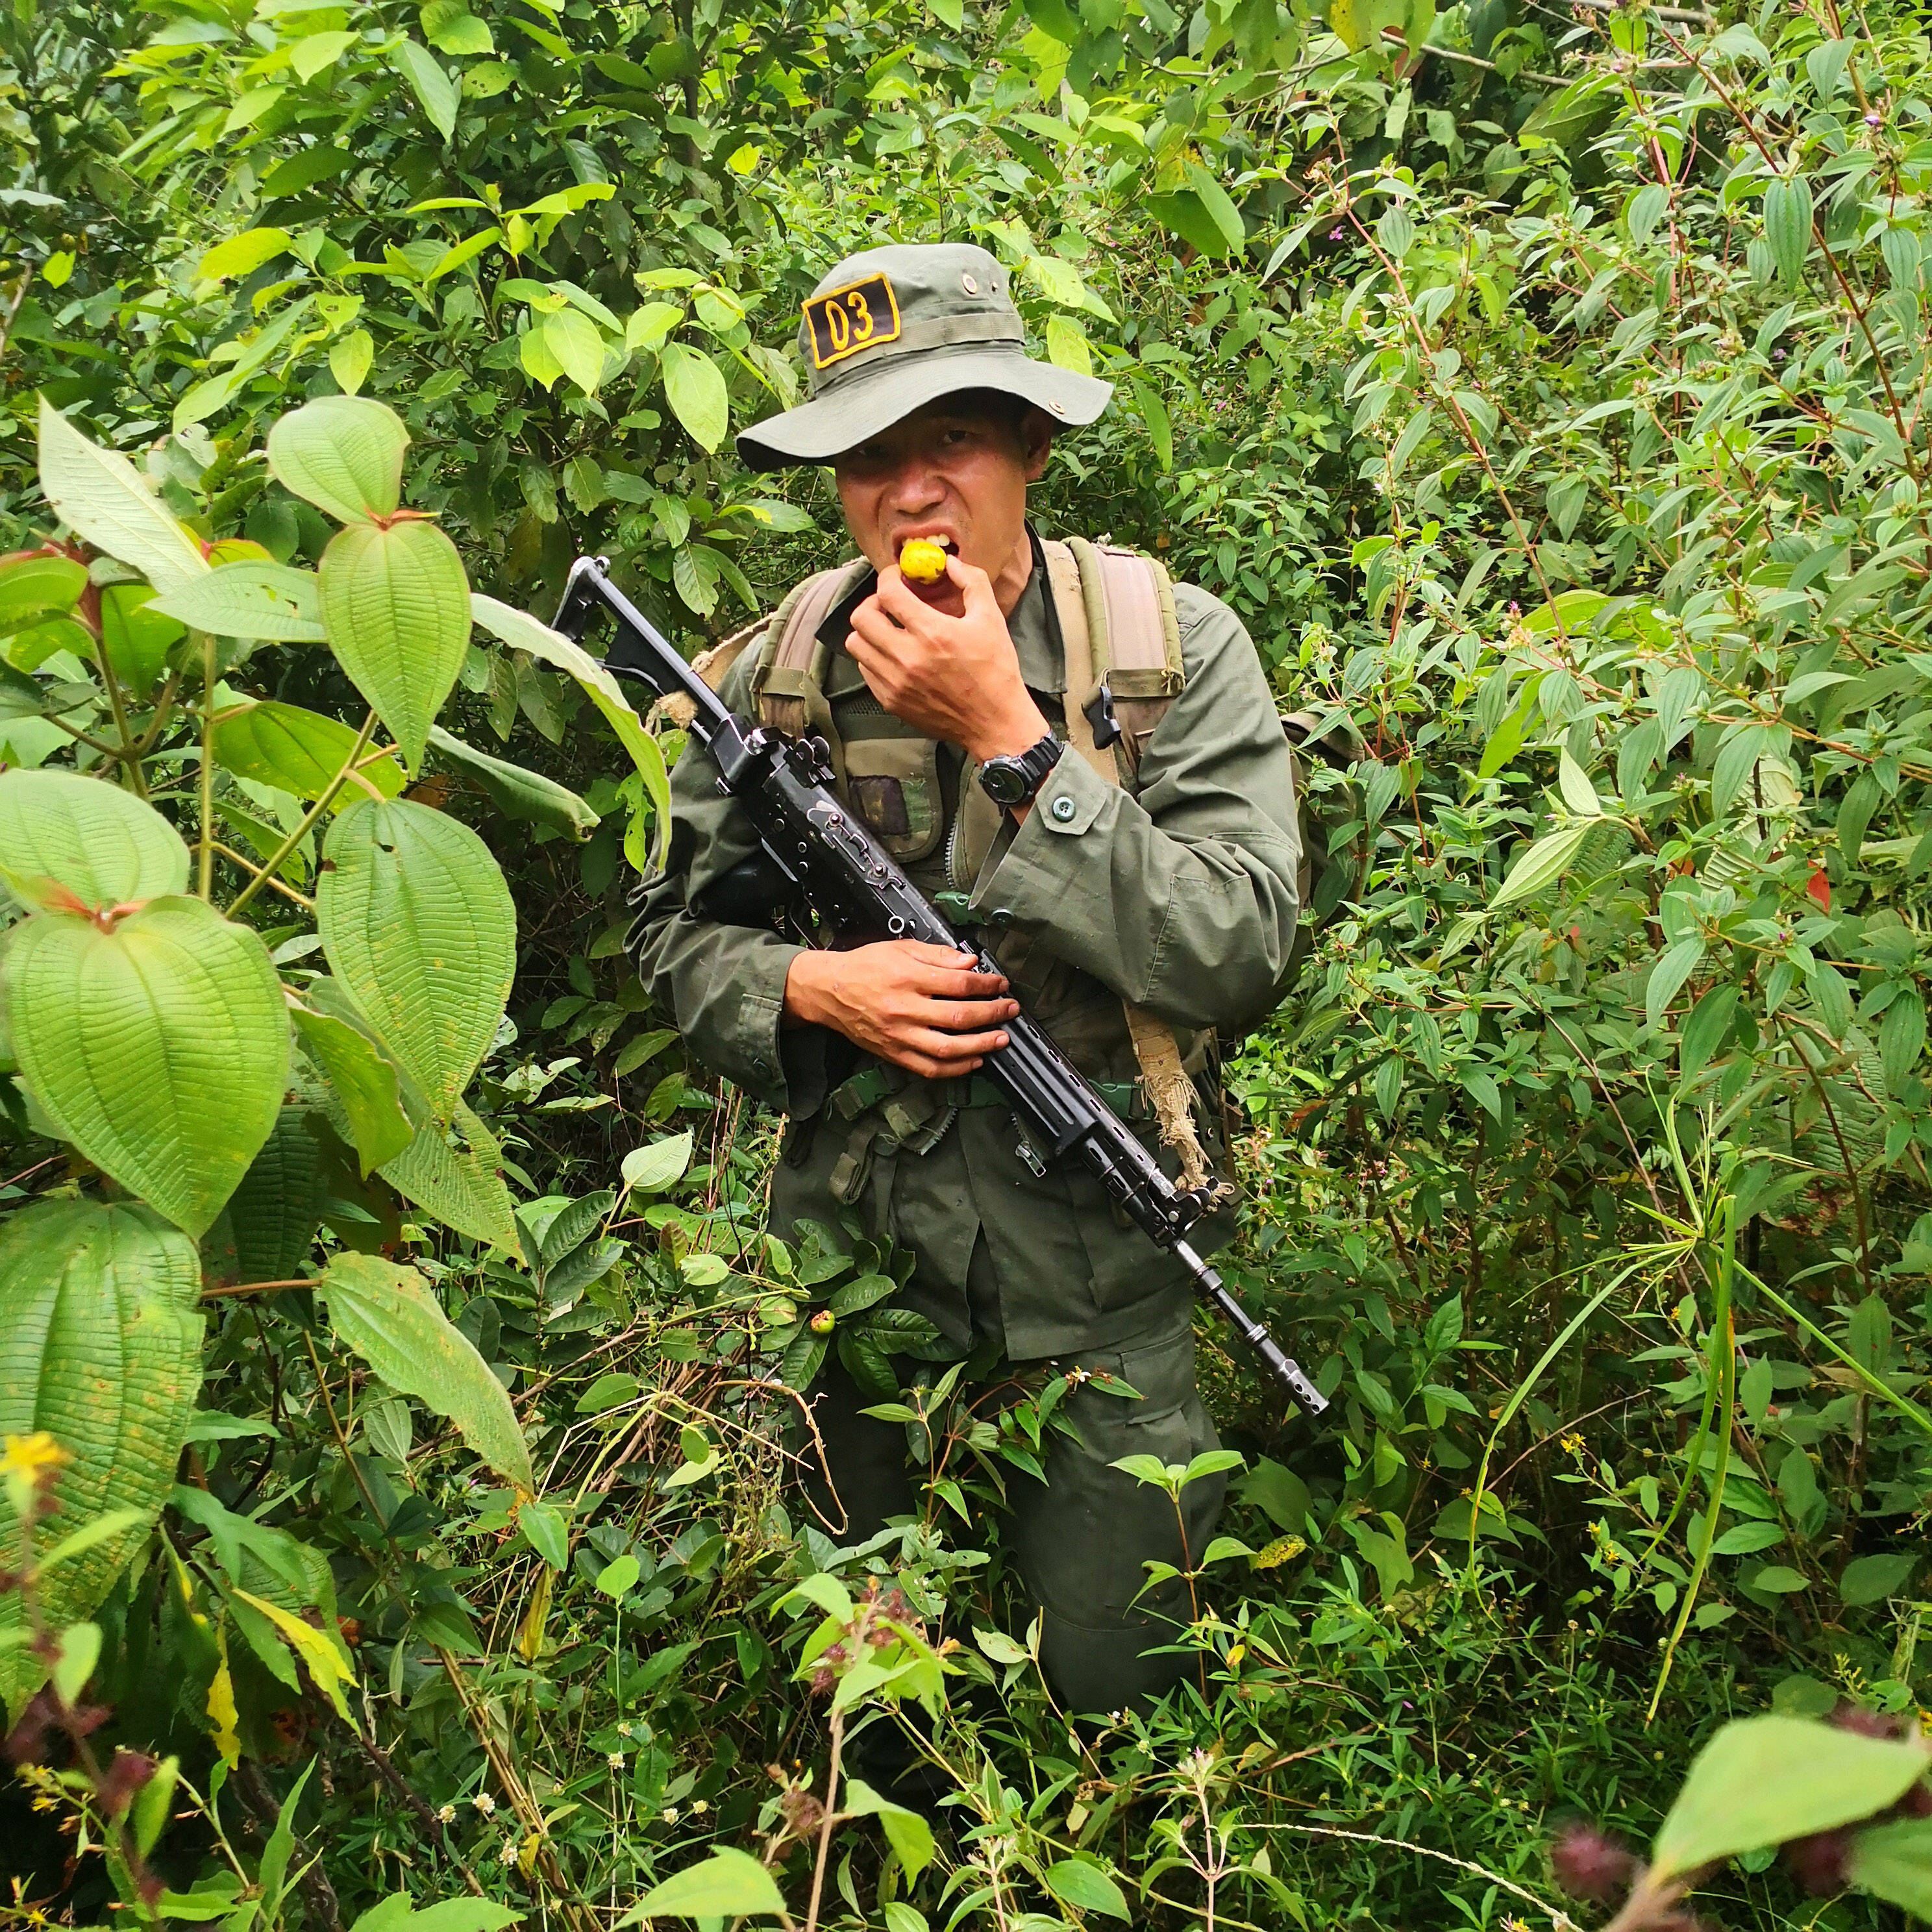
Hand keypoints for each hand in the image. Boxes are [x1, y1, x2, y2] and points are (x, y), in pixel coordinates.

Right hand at [784, 940, 1018, 1080]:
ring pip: (947, 1048)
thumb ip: (937, 955)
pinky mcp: (893, 1053)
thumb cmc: (864, 967)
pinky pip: (929, 1068)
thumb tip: (969, 963)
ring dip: (980, 1046)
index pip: (958, 984)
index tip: (1001, 985)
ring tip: (1000, 1039)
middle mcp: (904, 1008)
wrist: (828, 991)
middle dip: (992, 1014)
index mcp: (907, 977)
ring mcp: (899, 1035)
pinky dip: (956, 1068)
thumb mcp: (900, 948)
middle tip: (1009, 1010)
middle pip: (959, 1017)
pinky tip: (974, 1061)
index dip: (987, 985)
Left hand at [847, 556, 1050, 765]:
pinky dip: (874, 658)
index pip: (888, 593)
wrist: (995, 723)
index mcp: (932, 633)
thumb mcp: (991, 619)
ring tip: (889, 631)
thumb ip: (972, 581)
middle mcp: (907, 658)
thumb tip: (949, 563)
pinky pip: (865, 671)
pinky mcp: (891, 701)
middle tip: (890, 605)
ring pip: (856, 645)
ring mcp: (895, 682)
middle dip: (874, 603)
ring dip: (869, 632)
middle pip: (861, 618)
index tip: (897, 577)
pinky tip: (894, 655)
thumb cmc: (996, 670)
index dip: (889, 577)